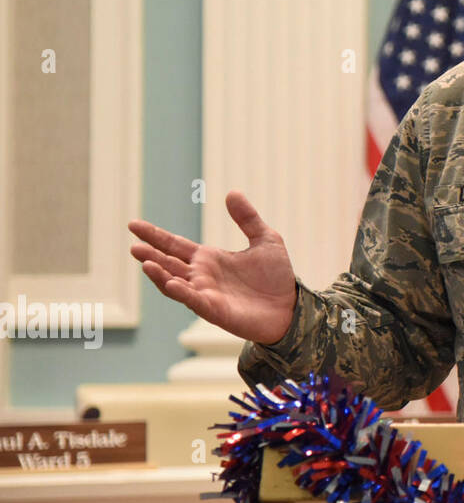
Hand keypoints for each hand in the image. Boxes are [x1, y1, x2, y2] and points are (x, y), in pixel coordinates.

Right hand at [127, 191, 297, 344]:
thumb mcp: (265, 239)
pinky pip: (194, 301)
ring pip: (174, 284)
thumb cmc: (276, 276)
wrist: (290, 305)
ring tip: (145, 262)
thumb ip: (247, 218)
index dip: (154, 235)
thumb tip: (232, 192)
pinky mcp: (215, 310)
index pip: (174, 244)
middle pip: (168, 263)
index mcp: (209, 258)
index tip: (133, 225)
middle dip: (150, 254)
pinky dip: (181, 292)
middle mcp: (201, 276)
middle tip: (134, 245)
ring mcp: (206, 294)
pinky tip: (170, 282)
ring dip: (159, 274)